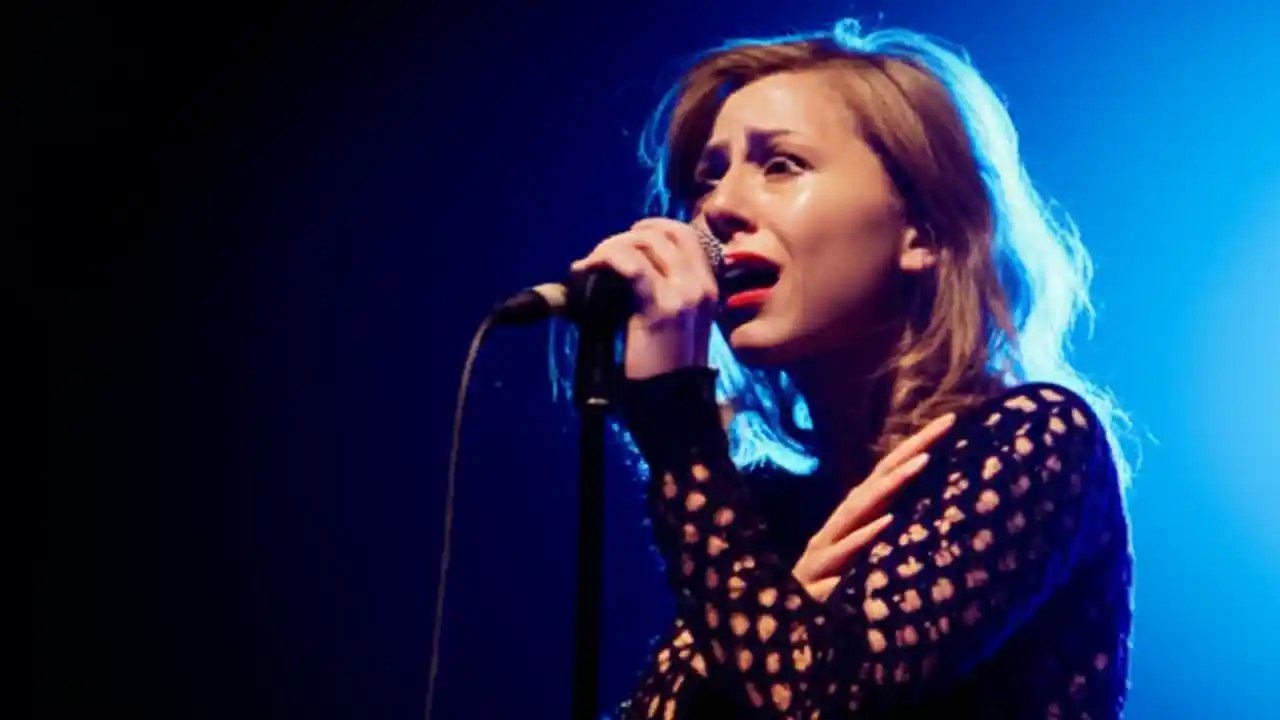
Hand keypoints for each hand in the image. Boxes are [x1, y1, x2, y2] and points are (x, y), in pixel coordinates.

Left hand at [569, 218, 718, 379]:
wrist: (672, 408)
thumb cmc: (663, 372)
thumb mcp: (671, 323)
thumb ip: (659, 292)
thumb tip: (621, 266)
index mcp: (708, 288)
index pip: (684, 235)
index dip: (652, 227)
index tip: (626, 238)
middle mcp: (702, 286)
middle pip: (661, 233)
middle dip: (624, 237)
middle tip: (599, 259)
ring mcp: (686, 294)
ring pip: (644, 243)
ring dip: (610, 248)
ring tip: (590, 266)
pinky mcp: (661, 307)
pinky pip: (631, 265)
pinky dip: (605, 259)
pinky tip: (586, 270)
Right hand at [792, 412, 957, 600]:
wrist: (781, 623)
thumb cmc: (828, 590)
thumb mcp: (862, 558)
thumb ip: (886, 532)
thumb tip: (925, 512)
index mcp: (855, 517)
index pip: (889, 474)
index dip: (917, 448)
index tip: (950, 421)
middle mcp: (842, 523)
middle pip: (880, 479)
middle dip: (913, 450)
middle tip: (946, 423)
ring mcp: (828, 545)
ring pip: (862, 508)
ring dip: (892, 484)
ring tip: (923, 461)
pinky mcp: (819, 571)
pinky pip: (845, 552)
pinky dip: (865, 537)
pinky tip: (887, 522)